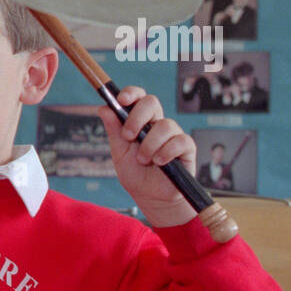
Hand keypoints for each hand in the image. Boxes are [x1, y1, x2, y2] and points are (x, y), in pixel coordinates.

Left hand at [96, 86, 196, 226]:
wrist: (150, 197)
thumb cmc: (135, 174)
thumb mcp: (119, 153)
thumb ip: (114, 131)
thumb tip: (103, 108)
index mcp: (140, 122)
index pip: (138, 98)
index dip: (131, 93)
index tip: (120, 100)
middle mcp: (157, 124)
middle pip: (152, 102)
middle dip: (137, 117)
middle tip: (128, 136)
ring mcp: (173, 135)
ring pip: (164, 125)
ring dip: (149, 144)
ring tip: (143, 160)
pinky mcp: (186, 148)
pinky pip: (179, 141)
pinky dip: (165, 152)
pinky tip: (159, 163)